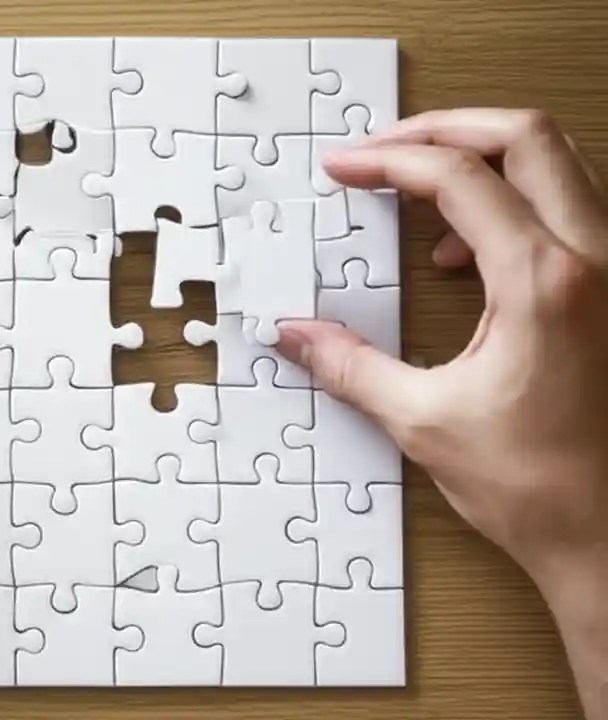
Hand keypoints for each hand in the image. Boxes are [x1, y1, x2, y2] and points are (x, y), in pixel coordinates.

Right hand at [277, 108, 606, 714]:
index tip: (344, 169)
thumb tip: (294, 336)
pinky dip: (513, 208)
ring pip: (557, 164)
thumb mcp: (425, 422)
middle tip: (384, 150)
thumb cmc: (540, 489)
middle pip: (524, 136)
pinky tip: (467, 262)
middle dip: (444, 129)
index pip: (460, 177)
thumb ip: (350, 367)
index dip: (390, 160)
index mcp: (543, 283)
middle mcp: (595, 260)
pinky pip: (569, 211)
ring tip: (421, 210)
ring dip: (483, 165)